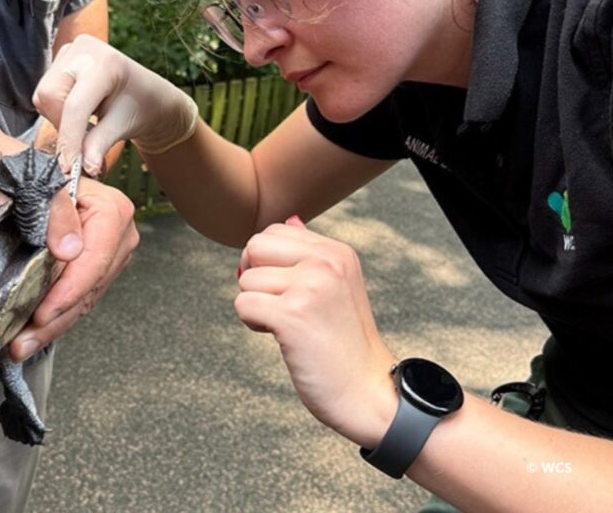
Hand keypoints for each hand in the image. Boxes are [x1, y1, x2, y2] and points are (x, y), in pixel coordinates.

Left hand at [8, 178, 138, 360]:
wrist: (32, 178)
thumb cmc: (26, 180)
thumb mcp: (25, 188)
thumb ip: (45, 211)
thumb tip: (65, 251)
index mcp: (111, 207)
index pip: (97, 256)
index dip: (69, 289)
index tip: (40, 313)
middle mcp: (121, 232)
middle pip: (92, 285)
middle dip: (56, 318)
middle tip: (21, 342)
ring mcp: (114, 253)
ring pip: (87, 299)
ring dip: (53, 325)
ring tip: (19, 345)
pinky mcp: (100, 269)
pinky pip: (82, 301)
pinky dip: (57, 319)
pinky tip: (31, 333)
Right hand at [32, 34, 197, 173]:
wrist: (146, 94)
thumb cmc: (139, 108)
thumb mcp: (123, 127)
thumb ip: (100, 144)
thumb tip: (83, 167)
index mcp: (107, 63)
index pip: (75, 106)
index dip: (69, 139)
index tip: (69, 167)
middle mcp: (84, 49)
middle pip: (50, 97)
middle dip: (64, 125)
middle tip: (85, 140)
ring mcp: (70, 50)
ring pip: (44, 96)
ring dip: (60, 119)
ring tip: (88, 122)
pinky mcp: (61, 58)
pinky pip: (45, 93)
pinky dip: (58, 110)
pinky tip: (80, 112)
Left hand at [235, 216, 396, 446]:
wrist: (368, 392)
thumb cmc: (346, 342)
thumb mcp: (338, 285)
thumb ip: (310, 253)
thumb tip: (289, 220)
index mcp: (336, 251)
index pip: (274, 232)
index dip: (268, 261)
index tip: (286, 288)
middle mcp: (325, 262)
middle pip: (255, 246)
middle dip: (255, 276)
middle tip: (278, 303)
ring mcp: (309, 286)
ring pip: (246, 279)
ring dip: (256, 305)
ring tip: (287, 325)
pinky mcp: (292, 315)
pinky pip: (244, 305)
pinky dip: (253, 323)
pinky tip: (281, 336)